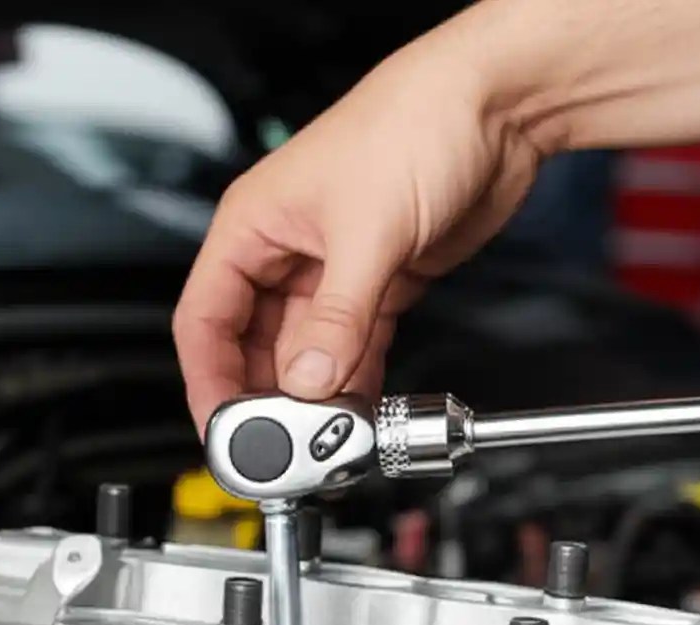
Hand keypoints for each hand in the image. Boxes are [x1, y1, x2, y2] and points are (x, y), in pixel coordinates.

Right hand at [171, 29, 543, 434]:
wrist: (493, 109)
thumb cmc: (413, 124)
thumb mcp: (367, 229)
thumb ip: (337, 315)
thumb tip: (311, 380)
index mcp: (255, 224)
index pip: (205, 316)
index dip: (208, 378)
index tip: (223, 427)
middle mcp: (288, 249)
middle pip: (254, 342)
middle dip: (266, 393)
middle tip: (285, 440)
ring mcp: (336, 267)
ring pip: (308, 349)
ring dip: (316, 391)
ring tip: (328, 431)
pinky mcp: (383, 279)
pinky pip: (355, 342)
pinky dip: (356, 376)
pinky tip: (360, 405)